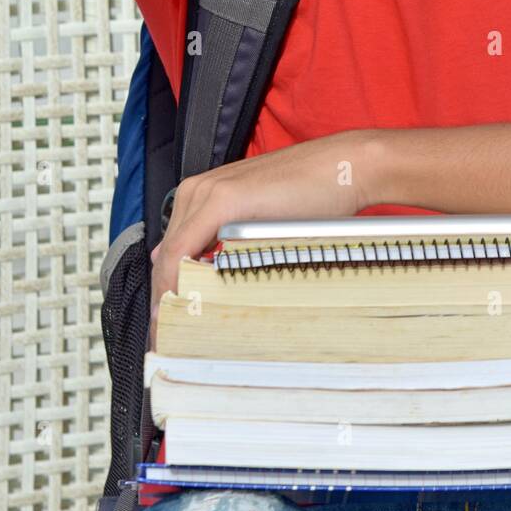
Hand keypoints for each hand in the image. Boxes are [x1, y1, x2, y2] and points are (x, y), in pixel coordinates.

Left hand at [148, 129, 380, 345]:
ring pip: (170, 258)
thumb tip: (197, 272)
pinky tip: (189, 309)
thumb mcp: (261, 222)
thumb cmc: (313, 197)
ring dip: (170, 298)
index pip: (170, 255)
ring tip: (176, 336)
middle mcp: (197, 190)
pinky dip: (181, 282)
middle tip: (170, 342)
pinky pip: (185, 250)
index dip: (165, 295)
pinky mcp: (224, 198)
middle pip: (165, 260)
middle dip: (165, 303)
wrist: (346, 168)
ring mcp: (208, 192)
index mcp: (202, 195)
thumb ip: (229, 239)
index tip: (169, 330)